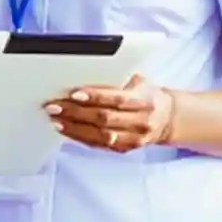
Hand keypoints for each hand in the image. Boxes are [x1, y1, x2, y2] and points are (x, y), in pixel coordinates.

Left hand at [43, 74, 175, 153]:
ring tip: (55, 120)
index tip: (73, 93)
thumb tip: (85, 71)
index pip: (116, 98)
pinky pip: (100, 146)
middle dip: (76, 112)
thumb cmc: (146, 93)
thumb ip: (118, 78)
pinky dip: (80, 138)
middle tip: (54, 106)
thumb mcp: (138, 80)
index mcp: (143, 100)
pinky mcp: (126, 149)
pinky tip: (66, 130)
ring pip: (100, 136)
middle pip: (104, 118)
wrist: (167, 118)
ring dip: (74, 128)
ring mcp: (134, 138)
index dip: (94, 96)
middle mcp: (140, 121)